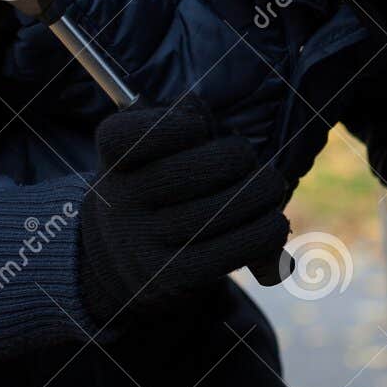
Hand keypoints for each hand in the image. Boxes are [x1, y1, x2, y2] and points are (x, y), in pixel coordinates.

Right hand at [79, 96, 288, 326]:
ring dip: (262, 192)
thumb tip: (201, 111)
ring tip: (269, 186)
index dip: (174, 126)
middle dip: (236, 157)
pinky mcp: (174, 275)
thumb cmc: (154, 188)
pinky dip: (265, 231)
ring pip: (221, 210)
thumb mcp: (148, 152)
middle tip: (245, 158)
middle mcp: (120, 202)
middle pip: (192, 172)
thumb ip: (174, 124)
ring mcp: (144, 242)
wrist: (124, 259)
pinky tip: (273, 221)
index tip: (199, 126)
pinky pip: (235, 248)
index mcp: (113, 160)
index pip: (127, 136)